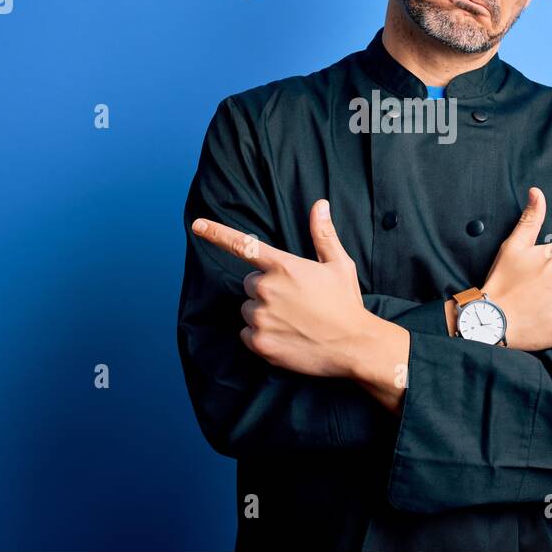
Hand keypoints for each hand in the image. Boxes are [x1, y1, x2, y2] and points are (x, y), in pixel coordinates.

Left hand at [191, 199, 370, 378]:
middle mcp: (267, 289)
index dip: (217, 233)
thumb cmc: (346, 303)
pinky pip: (247, 334)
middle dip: (265, 289)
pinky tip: (286, 337)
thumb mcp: (339, 265)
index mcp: (284, 267)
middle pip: (250, 283)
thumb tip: (320, 205)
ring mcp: (261, 317)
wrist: (354, 346)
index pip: (244, 245)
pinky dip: (261, 336)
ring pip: (248, 309)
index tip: (197, 225)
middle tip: (294, 301)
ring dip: (263, 313)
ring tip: (293, 321)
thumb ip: (323, 234)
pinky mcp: (259, 343)